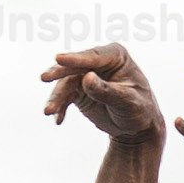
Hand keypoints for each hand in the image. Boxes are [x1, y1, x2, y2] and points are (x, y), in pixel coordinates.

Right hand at [42, 44, 163, 143]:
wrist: (136, 126)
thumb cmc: (139, 109)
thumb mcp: (127, 102)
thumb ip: (107, 91)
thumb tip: (86, 78)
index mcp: (116, 56)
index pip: (93, 56)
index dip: (76, 58)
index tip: (58, 59)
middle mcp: (98, 62)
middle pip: (75, 66)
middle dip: (59, 73)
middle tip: (44, 78)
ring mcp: (86, 75)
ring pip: (66, 83)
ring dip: (56, 97)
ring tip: (48, 111)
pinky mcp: (78, 89)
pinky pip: (65, 96)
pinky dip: (60, 107)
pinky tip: (58, 119)